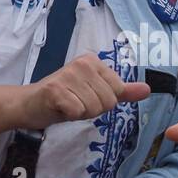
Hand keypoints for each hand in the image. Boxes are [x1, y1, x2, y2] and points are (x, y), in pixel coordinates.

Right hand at [14, 53, 150, 130]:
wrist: (29, 104)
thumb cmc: (64, 98)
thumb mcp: (96, 92)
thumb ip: (122, 91)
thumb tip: (147, 90)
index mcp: (94, 61)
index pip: (117, 92)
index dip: (103, 102)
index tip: (85, 97)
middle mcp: (82, 63)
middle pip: (107, 102)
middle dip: (92, 109)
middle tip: (75, 103)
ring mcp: (68, 75)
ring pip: (94, 109)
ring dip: (80, 113)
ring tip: (67, 105)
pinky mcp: (56, 90)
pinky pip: (77, 112)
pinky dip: (69, 116)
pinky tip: (59, 108)